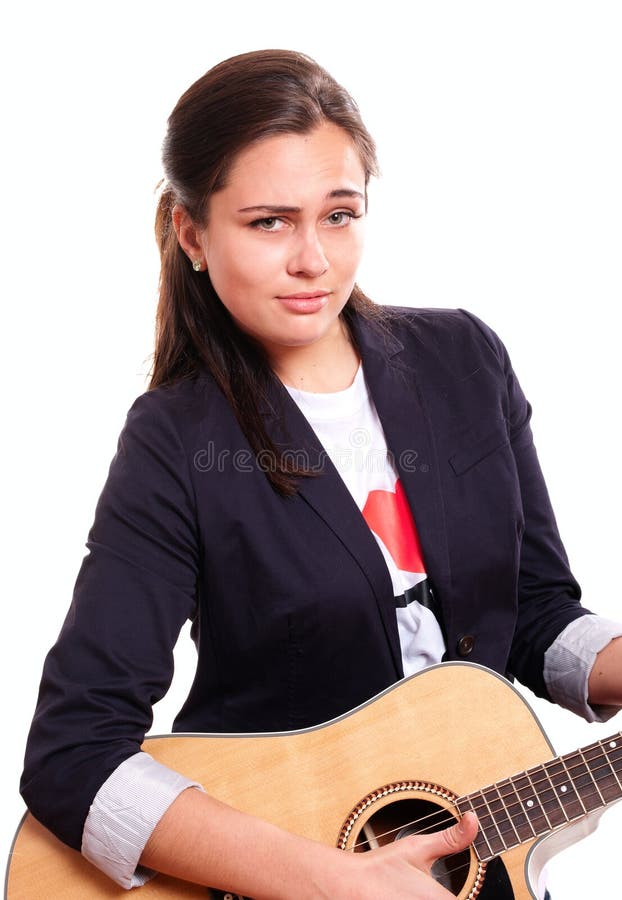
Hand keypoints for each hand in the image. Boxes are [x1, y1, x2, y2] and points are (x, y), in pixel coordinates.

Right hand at [317, 811, 478, 899]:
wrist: (348, 887)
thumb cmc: (382, 868)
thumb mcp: (417, 848)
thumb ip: (450, 839)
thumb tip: (473, 820)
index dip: (463, 893)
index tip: (450, 886)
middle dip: (446, 897)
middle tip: (422, 886)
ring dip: (430, 899)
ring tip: (414, 890)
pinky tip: (405, 895)